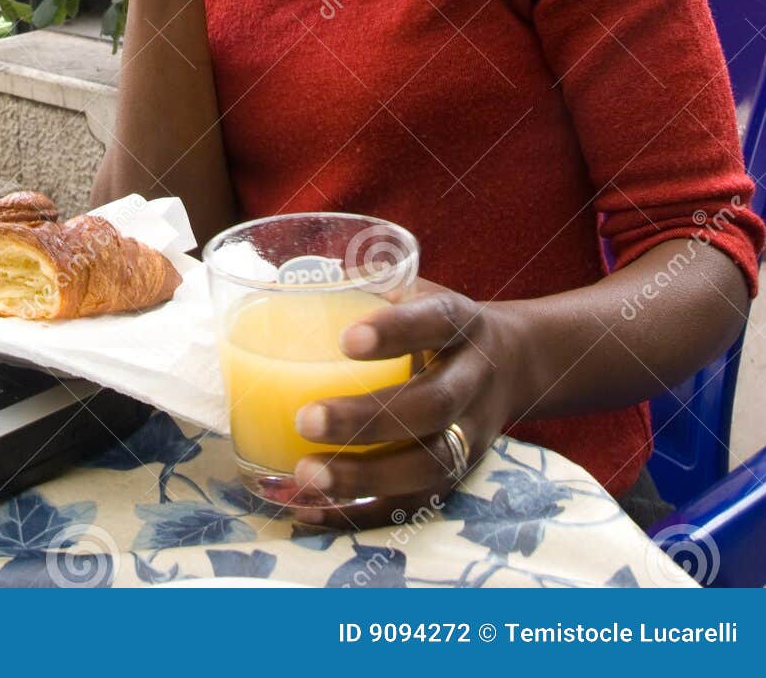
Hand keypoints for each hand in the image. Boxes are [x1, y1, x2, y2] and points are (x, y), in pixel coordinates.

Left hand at [290, 287, 526, 530]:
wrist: (508, 363)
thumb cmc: (435, 325)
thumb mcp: (416, 291)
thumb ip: (365, 287)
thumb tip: (286, 282)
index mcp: (461, 324)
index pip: (436, 322)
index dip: (396, 332)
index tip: (345, 341)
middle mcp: (473, 381)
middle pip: (433, 407)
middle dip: (368, 419)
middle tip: (306, 420)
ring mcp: (470, 435)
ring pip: (428, 466)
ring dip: (364, 477)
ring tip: (304, 474)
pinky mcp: (456, 477)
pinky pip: (413, 505)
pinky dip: (361, 513)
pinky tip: (310, 509)